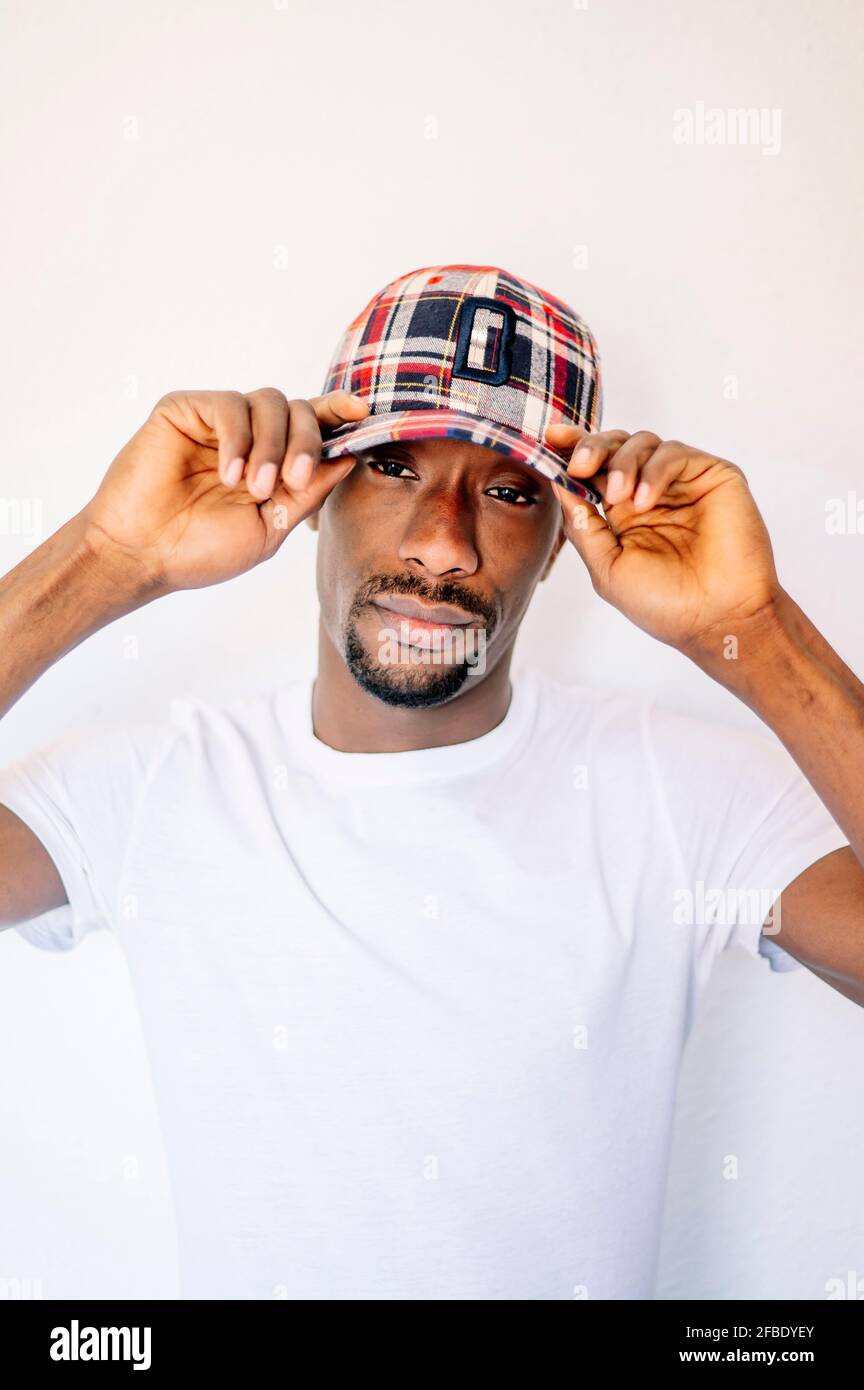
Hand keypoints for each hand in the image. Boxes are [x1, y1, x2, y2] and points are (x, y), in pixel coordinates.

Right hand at [82, 388, 367, 592]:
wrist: (143, 555)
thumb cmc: (200, 550)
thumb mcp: (269, 527)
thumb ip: (308, 493)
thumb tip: (348, 457)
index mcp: (273, 463)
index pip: (313, 427)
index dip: (338, 413)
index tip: (362, 410)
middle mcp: (249, 437)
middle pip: (298, 409)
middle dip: (306, 441)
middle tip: (293, 480)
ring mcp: (217, 422)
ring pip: (269, 401)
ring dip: (272, 445)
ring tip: (253, 487)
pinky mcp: (185, 410)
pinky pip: (229, 405)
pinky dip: (237, 440)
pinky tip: (228, 475)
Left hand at [544, 423, 780, 652]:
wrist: (718, 619)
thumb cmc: (665, 604)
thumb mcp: (607, 567)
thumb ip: (582, 524)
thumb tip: (558, 482)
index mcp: (623, 514)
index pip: (595, 469)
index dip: (573, 448)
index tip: (551, 437)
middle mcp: (651, 493)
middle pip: (616, 446)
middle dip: (591, 447)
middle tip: (579, 465)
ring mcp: (682, 483)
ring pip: (643, 442)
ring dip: (622, 463)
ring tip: (620, 497)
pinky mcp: (712, 476)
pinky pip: (674, 453)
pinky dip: (654, 471)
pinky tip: (645, 502)